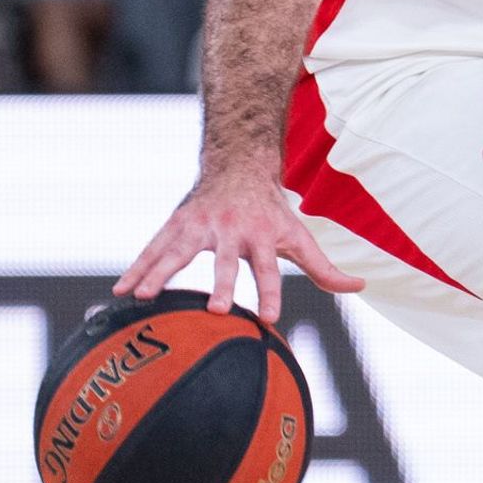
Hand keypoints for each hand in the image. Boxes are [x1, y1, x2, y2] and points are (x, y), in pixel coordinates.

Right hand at [120, 169, 361, 319]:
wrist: (239, 164)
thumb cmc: (271, 211)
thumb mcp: (300, 236)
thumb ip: (325, 268)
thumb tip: (361, 286)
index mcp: (261, 236)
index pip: (270, 269)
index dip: (272, 292)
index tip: (271, 318)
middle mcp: (230, 230)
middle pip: (225, 261)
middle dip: (221, 284)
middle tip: (215, 310)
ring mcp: (199, 226)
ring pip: (179, 252)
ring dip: (160, 274)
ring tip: (144, 299)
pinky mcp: (176, 225)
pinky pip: (153, 249)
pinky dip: (137, 268)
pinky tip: (121, 292)